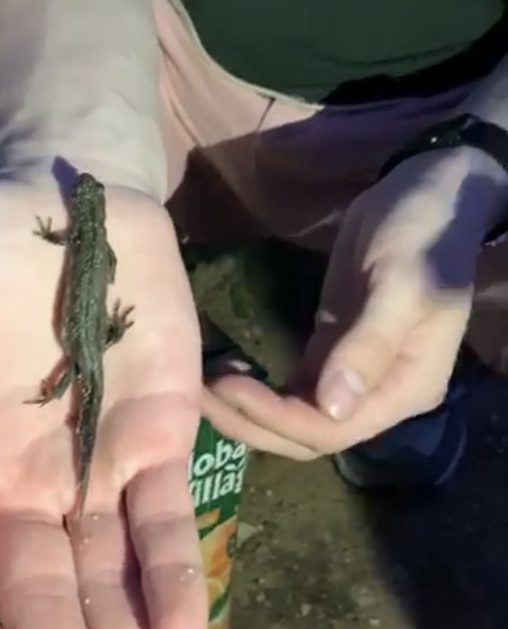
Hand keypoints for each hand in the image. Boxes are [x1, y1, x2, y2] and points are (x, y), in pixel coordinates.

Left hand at [203, 148, 507, 458]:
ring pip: (296, 414)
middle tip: (198, 393)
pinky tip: (227, 369)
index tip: (228, 386)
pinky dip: (260, 386)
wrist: (428, 195)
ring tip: (203, 385)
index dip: (278, 418)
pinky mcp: (333, 347)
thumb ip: (368, 346)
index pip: (333, 430)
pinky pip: (294, 384)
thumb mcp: (400, 286)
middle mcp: (380, 395)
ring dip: (250, 408)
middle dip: (253, 420)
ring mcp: (354, 373)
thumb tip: (333, 405)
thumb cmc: (422, 237)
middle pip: (309, 433)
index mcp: (406, 390)